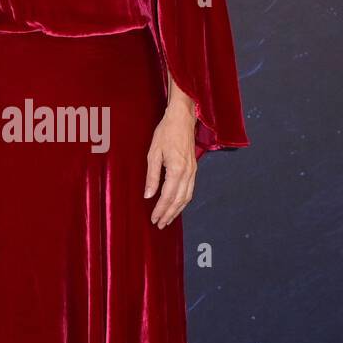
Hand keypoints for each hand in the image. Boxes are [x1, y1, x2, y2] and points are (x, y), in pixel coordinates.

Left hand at [144, 102, 197, 226]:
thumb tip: (148, 195)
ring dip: (177, 210)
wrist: (182, 118)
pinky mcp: (194, 168)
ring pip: (187, 197)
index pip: (167, 196)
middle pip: (179, 200)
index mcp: (176, 169)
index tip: (154, 218)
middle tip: (160, 224)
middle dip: (169, 214)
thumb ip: (152, 176)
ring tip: (168, 219)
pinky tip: (177, 205)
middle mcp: (187, 173)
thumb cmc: (166, 132)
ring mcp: (193, 171)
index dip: (160, 209)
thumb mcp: (153, 153)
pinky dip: (183, 201)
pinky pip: (190, 190)